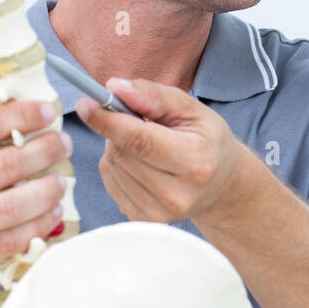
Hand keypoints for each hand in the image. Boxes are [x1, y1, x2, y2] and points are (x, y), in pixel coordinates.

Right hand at [0, 95, 70, 276]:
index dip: (23, 115)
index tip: (47, 111)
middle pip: (7, 166)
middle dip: (46, 150)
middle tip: (63, 141)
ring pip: (13, 208)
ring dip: (49, 190)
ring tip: (62, 177)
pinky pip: (7, 243)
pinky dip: (38, 227)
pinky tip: (52, 211)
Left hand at [75, 78, 240, 224]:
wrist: (222, 185)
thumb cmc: (207, 141)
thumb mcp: (192, 109)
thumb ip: (155, 96)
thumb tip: (114, 88)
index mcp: (195, 162)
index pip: (139, 140)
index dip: (108, 121)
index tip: (86, 104)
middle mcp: (177, 194)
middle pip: (122, 152)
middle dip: (118, 128)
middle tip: (137, 120)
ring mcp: (159, 213)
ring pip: (112, 166)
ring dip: (118, 147)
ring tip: (147, 144)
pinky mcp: (143, 219)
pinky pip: (110, 181)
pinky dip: (118, 165)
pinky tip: (142, 163)